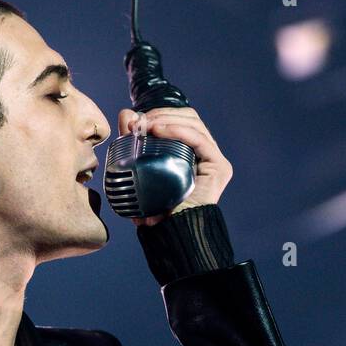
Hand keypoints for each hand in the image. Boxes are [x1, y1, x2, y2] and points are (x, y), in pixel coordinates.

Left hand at [116, 106, 233, 226]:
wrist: (170, 232)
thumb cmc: (156, 206)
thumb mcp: (141, 168)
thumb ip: (133, 141)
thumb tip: (126, 114)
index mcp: (192, 151)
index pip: (181, 120)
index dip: (160, 113)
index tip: (136, 120)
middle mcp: (206, 153)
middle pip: (189, 118)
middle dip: (163, 114)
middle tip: (140, 122)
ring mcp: (215, 160)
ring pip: (194, 124)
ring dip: (168, 119)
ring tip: (147, 125)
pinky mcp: (219, 167)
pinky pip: (200, 140)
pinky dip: (179, 130)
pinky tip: (160, 130)